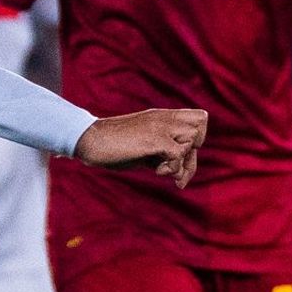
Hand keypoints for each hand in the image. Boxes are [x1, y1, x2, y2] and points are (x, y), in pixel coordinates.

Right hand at [77, 108, 208, 187]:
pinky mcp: (153, 139)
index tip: (182, 155)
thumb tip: (181, 174)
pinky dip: (172, 168)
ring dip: (181, 161)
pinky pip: (178, 154)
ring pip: (192, 139)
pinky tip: (156, 171)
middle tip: (176, 167)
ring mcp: (159, 127)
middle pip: (201, 127)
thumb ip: (163, 154)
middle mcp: (164, 118)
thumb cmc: (115, 146)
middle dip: (192, 153)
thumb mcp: (145, 147)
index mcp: (163, 117)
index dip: (196, 139)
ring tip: (161, 169)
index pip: (199, 118)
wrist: (90, 140)